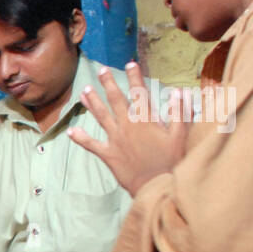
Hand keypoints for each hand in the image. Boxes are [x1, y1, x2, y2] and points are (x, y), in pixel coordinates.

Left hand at [69, 63, 191, 195]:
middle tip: (101, 70)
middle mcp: (128, 126)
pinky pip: (91, 145)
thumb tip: (180, 91)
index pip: (139, 93)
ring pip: (101, 117)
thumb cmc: (172, 162)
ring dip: (92, 103)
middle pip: (116, 100)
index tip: (129, 63)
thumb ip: (180, 113)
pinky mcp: (109, 155)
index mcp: (146, 120)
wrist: (157, 187)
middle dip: (108, 83)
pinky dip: (81, 138)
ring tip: (84, 91)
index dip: (134, 77)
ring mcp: (116, 140)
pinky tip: (71, 131)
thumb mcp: (181, 136)